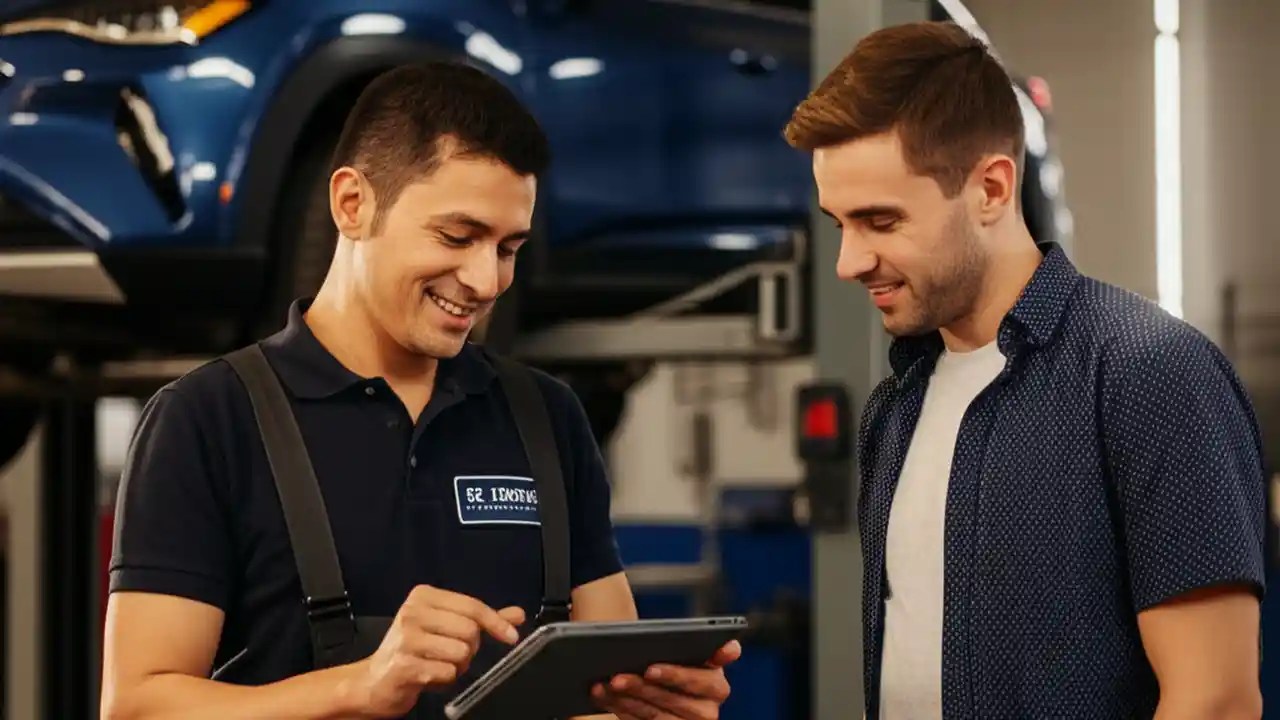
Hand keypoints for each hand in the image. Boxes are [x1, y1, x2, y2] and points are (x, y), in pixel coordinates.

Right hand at [344, 585, 524, 717]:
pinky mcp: (403, 664)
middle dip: (469, 649)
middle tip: (453, 654)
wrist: (374, 681)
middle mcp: (412, 612)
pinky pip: (446, 673)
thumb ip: (481, 620)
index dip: (496, 622)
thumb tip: (517, 615)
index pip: (472, 606)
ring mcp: (405, 638)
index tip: (511, 636)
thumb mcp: (445, 627)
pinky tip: (428, 676)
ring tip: (438, 665)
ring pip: (460, 653)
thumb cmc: (413, 650)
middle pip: (469, 630)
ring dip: (457, 666)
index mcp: (423, 596)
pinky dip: (444, 680)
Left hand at [590, 640, 741, 718]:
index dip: (674, 674)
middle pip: (671, 698)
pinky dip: (620, 709)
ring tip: (605, 685)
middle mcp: (709, 709)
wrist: (668, 686)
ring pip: (654, 715)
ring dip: (625, 699)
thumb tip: (729, 648)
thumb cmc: (679, 663)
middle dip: (641, 687)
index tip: (650, 669)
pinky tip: (605, 697)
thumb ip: (698, 645)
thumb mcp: (688, 653)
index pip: (700, 679)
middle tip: (616, 677)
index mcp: (716, 683)